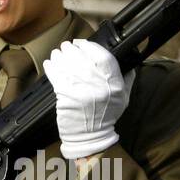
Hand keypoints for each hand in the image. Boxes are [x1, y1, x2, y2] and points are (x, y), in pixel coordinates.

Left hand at [43, 38, 135, 159]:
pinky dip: (51, 66)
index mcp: (113, 83)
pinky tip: (50, 62)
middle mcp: (97, 84)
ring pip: (66, 63)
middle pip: (81, 56)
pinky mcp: (65, 95)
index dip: (90, 46)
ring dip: (59, 55)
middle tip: (67, 46)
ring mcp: (80, 89)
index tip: (82, 43)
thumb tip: (129, 60)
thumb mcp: (124, 97)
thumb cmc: (107, 115)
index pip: (102, 56)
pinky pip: (55, 74)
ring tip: (58, 53)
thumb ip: (126, 78)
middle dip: (71, 48)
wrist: (91, 136)